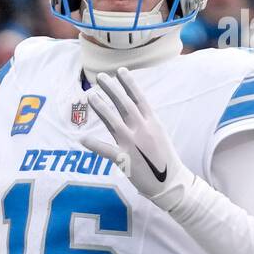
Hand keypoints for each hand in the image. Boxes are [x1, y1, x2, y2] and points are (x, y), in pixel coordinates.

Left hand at [79, 67, 193, 210]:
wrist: (171, 182)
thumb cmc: (163, 158)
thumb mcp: (159, 133)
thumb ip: (145, 121)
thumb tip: (133, 107)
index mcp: (153, 123)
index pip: (139, 98)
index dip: (129, 84)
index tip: (120, 70)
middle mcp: (143, 130)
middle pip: (125, 105)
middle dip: (112, 89)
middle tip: (101, 76)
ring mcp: (133, 144)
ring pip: (114, 121)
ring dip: (101, 107)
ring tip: (90, 95)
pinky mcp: (126, 160)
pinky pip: (106, 150)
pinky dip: (94, 145)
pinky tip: (82, 138)